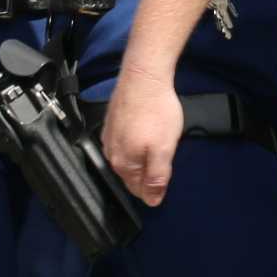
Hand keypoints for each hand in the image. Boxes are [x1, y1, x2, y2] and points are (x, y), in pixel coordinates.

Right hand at [101, 71, 186, 206]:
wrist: (144, 76)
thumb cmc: (155, 111)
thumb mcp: (164, 149)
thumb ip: (157, 177)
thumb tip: (153, 200)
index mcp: (124, 164)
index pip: (138, 190)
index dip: (154, 190)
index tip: (166, 180)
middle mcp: (111, 153)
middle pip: (131, 175)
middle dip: (148, 173)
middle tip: (165, 158)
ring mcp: (110, 136)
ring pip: (127, 158)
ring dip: (142, 157)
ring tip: (157, 144)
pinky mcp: (112, 122)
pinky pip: (124, 141)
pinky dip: (135, 142)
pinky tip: (146, 132)